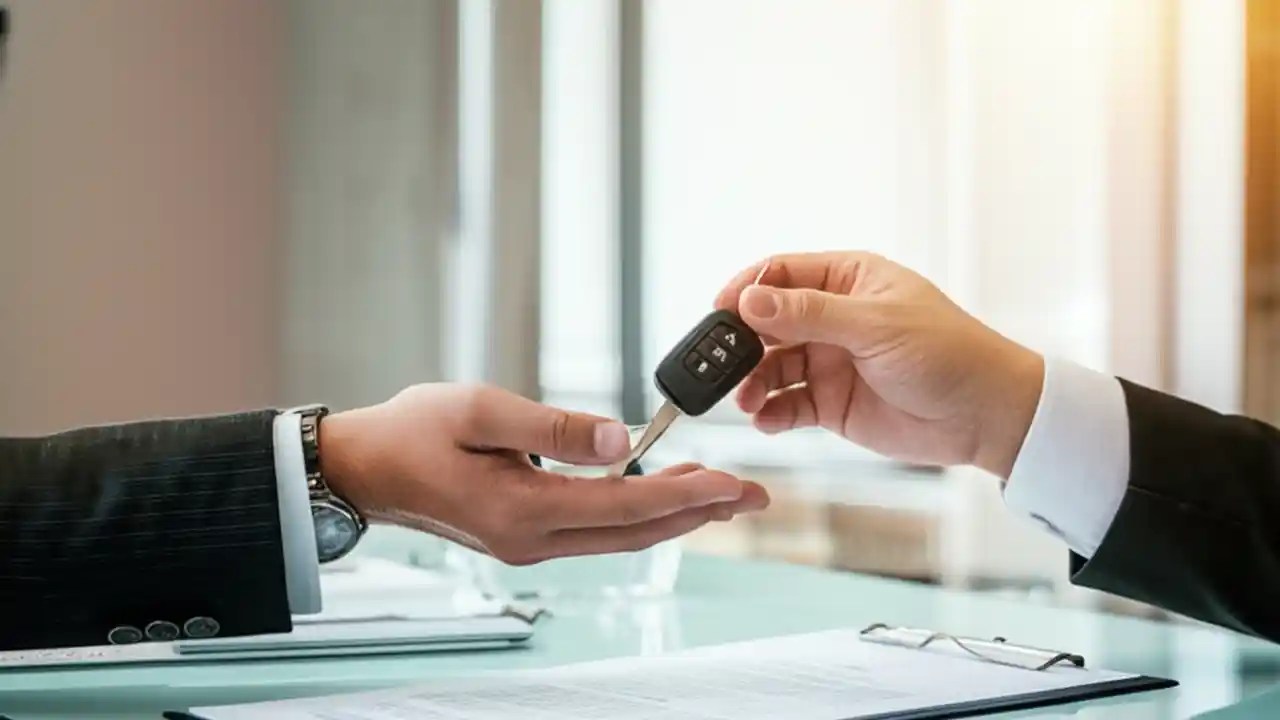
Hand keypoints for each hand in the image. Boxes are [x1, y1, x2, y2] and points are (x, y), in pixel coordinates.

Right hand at [316, 384, 768, 564]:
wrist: (365, 469)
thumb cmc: (411, 433)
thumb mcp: (478, 410)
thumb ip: (552, 426)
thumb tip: (625, 438)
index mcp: (521, 510)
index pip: (625, 504)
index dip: (685, 492)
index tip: (733, 481)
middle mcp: (531, 539)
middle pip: (635, 532)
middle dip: (699, 512)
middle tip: (753, 495)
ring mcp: (528, 543)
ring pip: (620, 535)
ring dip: (673, 513)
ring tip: (720, 491)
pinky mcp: (524, 534)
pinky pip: (597, 529)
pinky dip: (637, 511)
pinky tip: (658, 491)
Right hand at [715, 252, 1043, 478]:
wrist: (986, 416)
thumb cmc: (949, 354)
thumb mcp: (875, 325)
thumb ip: (809, 314)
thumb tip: (751, 298)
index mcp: (848, 280)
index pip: (781, 274)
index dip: (746, 289)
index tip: (719, 310)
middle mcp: (833, 318)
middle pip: (767, 322)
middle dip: (741, 342)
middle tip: (720, 363)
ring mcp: (830, 361)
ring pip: (772, 366)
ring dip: (753, 382)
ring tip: (747, 399)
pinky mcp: (831, 403)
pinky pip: (786, 404)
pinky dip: (770, 412)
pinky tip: (766, 419)